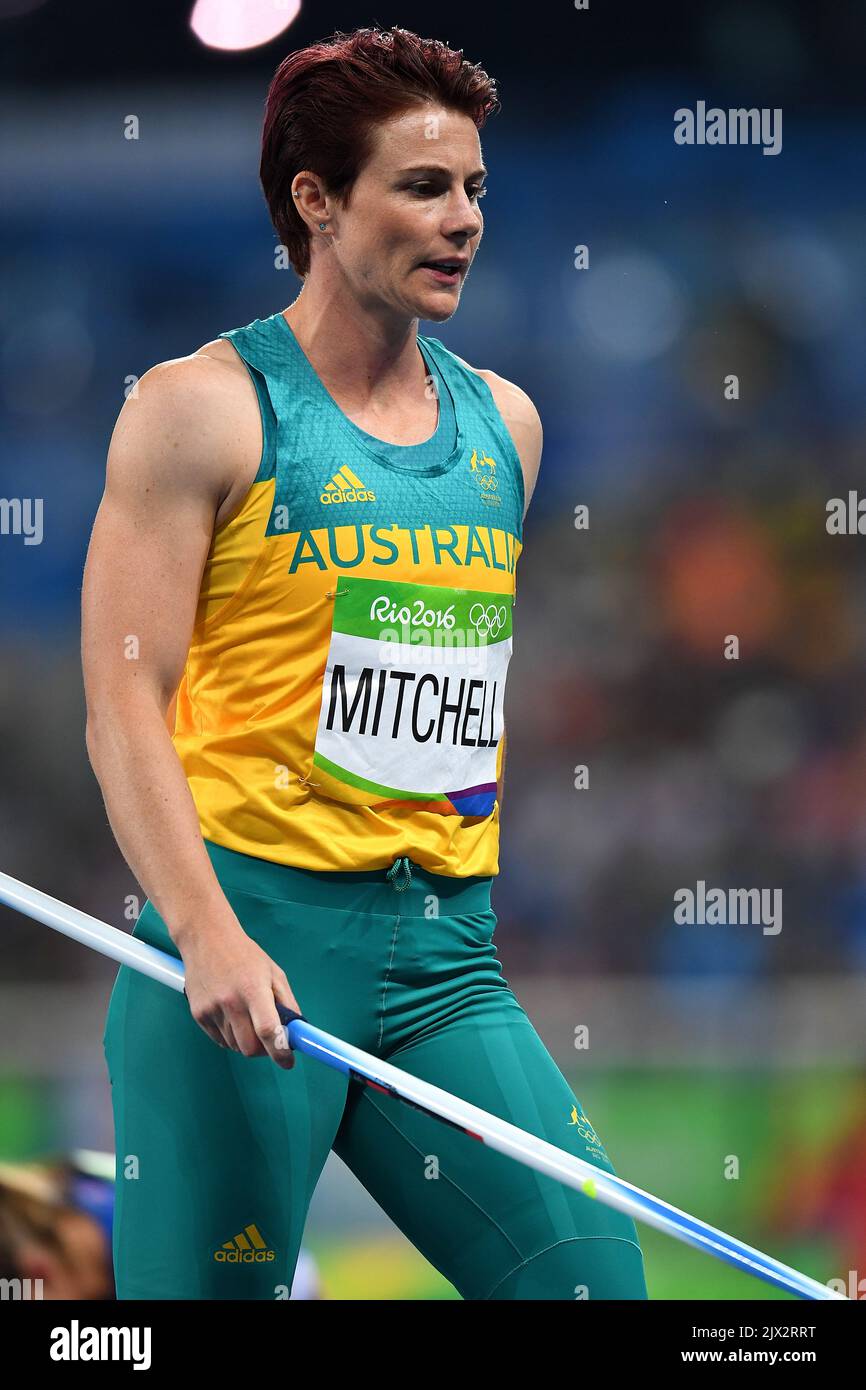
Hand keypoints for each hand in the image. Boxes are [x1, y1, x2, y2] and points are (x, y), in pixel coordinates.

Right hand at [179, 915, 300, 1068]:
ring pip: (234, 1046)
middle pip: (250, 1047)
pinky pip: (219, 1040)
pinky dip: (230, 1036)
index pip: (268, 1030)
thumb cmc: (244, 955)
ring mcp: (211, 1009)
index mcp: (253, 989)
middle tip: (269, 1039)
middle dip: (264, 1050)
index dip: (280, 1052)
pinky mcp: (198, 1014)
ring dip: (246, 1041)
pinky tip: (231, 1016)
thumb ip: (287, 1003)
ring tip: (247, 1017)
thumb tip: (297, 1031)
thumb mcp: (273, 973)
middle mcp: (230, 1002)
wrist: (206, 939)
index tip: (288, 1062)